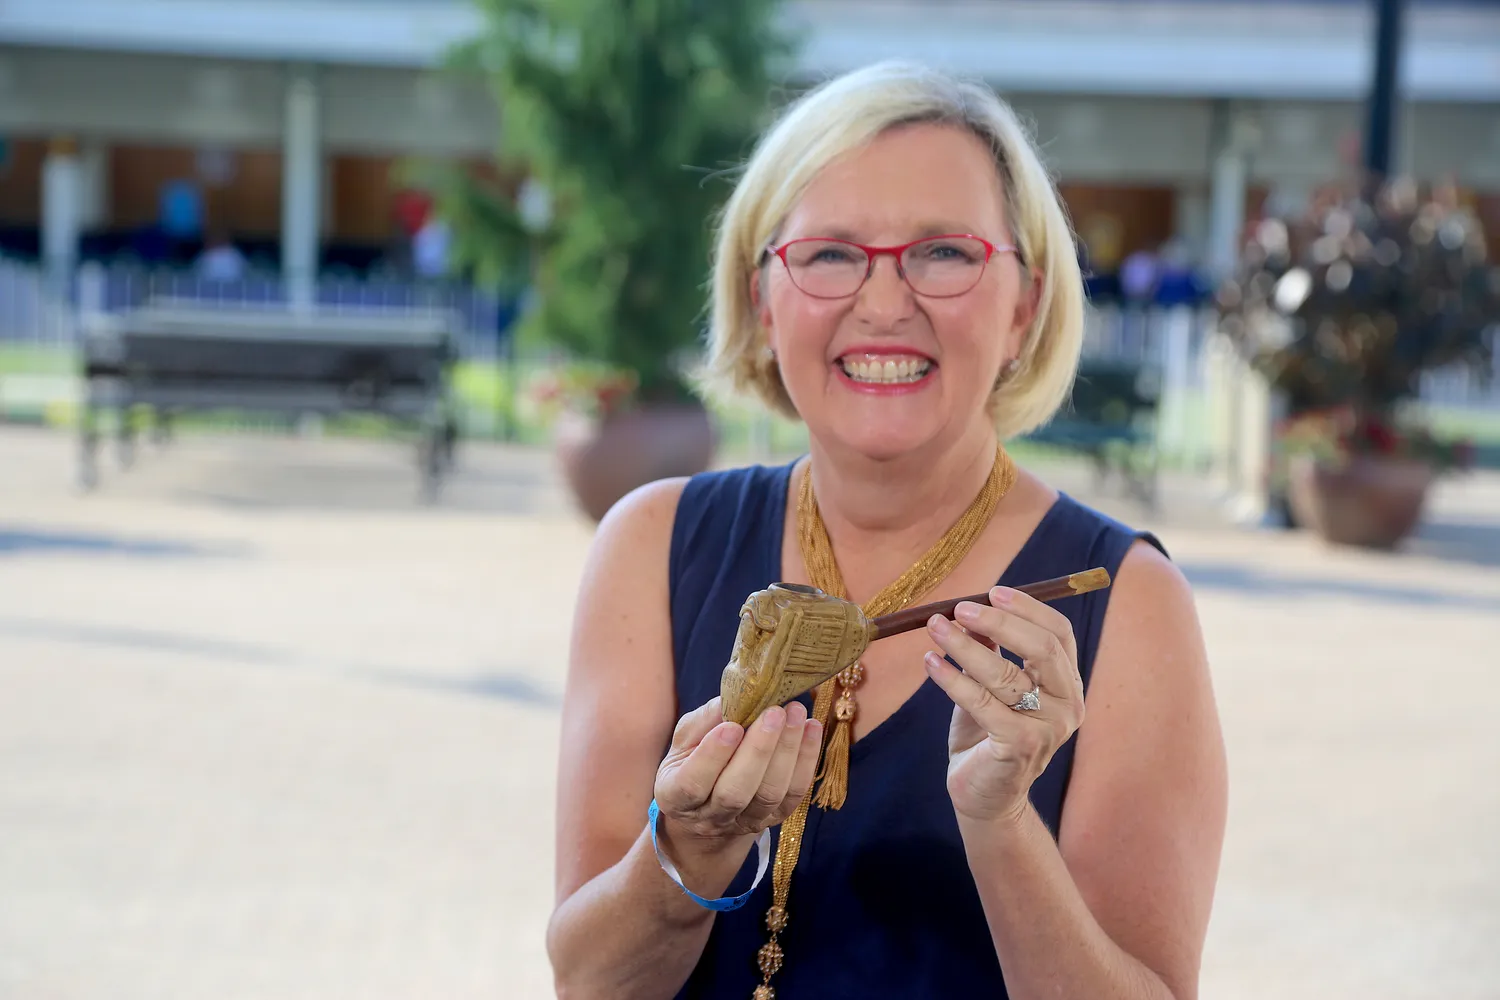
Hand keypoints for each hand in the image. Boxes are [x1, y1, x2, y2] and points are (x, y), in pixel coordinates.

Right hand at [653, 696, 821, 855]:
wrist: (709, 808)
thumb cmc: (692, 763)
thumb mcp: (685, 741)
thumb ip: (704, 721)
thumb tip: (735, 698)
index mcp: (675, 795)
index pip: (692, 783)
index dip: (712, 756)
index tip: (731, 726)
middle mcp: (709, 816)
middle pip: (735, 792)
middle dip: (758, 750)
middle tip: (774, 712)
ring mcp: (744, 821)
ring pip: (768, 795)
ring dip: (787, 752)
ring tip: (796, 714)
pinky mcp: (774, 819)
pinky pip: (794, 795)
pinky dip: (806, 761)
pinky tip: (811, 728)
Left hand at [923, 585, 1084, 824]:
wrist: (986, 796)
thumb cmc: (990, 735)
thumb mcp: (993, 688)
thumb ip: (993, 652)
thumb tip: (971, 611)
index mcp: (1068, 684)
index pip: (1059, 634)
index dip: (1027, 609)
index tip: (992, 592)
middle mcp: (1067, 705)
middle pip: (1041, 649)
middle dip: (999, 623)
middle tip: (959, 608)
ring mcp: (1047, 728)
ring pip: (1005, 674)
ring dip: (965, 646)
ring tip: (934, 628)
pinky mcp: (1019, 747)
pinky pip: (981, 702)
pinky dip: (951, 678)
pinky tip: (930, 662)